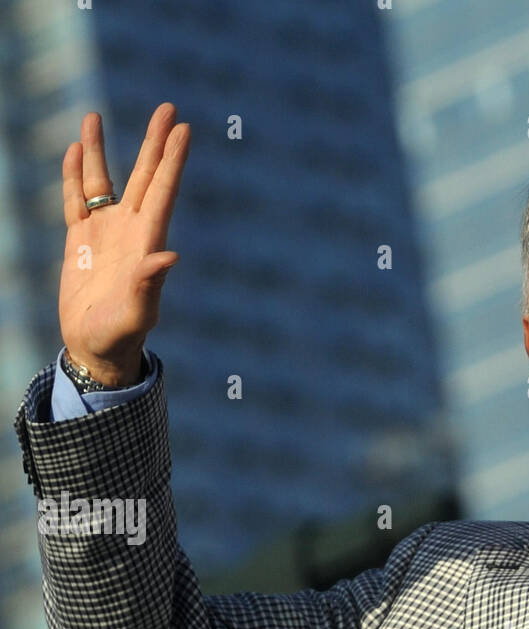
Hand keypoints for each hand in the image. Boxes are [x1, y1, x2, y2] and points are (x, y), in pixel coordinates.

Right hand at [59, 103, 189, 385]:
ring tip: (94, 115)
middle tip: (168, 109)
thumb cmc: (120, 337)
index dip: (172, 160)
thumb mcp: (137, 314)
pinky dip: (74, 175)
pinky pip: (76, 199)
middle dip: (154, 143)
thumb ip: (151, 285)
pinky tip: (74, 150)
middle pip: (144, 176)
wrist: (96, 348)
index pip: (163, 191)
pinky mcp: (81, 241)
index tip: (184, 128)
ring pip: (103, 180)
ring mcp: (105, 233)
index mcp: (147, 242)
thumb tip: (169, 255)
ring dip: (99, 149)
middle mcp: (130, 231)